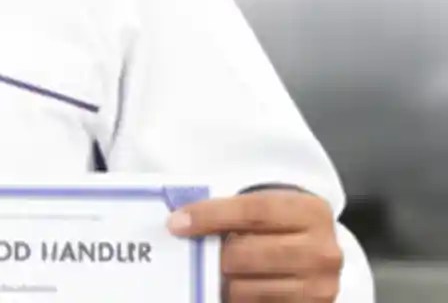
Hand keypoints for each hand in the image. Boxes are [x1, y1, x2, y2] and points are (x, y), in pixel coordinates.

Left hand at [168, 190, 343, 301]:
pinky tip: (232, 291)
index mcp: (311, 212)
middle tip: (201, 255)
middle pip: (245, 253)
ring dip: (223, 283)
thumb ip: (232, 212)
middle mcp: (323, 251)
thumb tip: (181, 222)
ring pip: (245, 288)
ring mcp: (320, 287)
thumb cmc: (281, 227)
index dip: (210, 216)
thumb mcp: (267, 208)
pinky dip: (236, 300)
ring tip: (221, 275)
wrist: (317, 256)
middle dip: (214, 255)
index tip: (177, 223)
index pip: (252, 211)